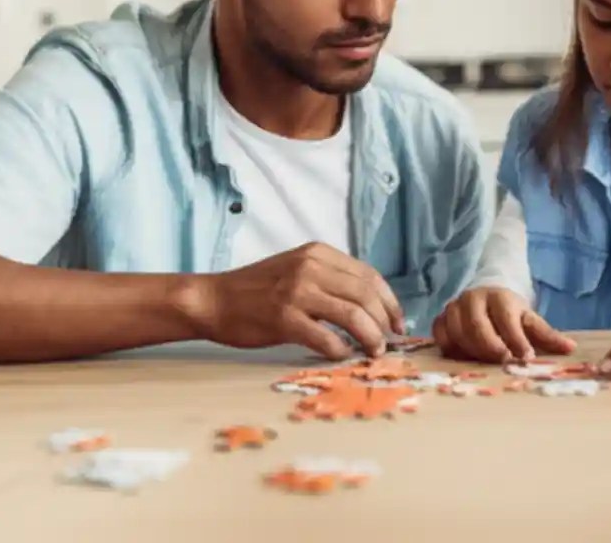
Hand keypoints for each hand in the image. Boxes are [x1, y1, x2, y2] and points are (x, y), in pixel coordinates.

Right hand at [190, 243, 403, 359]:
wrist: (213, 300)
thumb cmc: (255, 291)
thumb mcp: (296, 270)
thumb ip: (329, 280)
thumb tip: (370, 308)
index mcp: (318, 253)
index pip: (370, 276)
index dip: (390, 302)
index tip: (397, 323)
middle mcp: (310, 267)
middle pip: (367, 295)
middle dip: (385, 322)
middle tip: (388, 343)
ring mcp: (296, 291)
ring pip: (353, 315)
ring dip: (370, 338)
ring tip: (373, 352)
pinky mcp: (283, 318)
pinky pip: (327, 338)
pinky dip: (341, 350)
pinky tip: (342, 356)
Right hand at [432, 287, 575, 362]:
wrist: (485, 296)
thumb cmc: (510, 313)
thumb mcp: (530, 320)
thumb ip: (547, 335)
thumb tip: (570, 348)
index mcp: (499, 297)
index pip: (506, 318)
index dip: (516, 339)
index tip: (526, 357)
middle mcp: (474, 299)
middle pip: (478, 326)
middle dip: (491, 347)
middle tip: (504, 362)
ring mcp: (454, 308)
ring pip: (457, 332)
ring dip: (472, 351)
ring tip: (486, 363)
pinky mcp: (440, 319)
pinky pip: (441, 336)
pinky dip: (451, 349)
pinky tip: (464, 358)